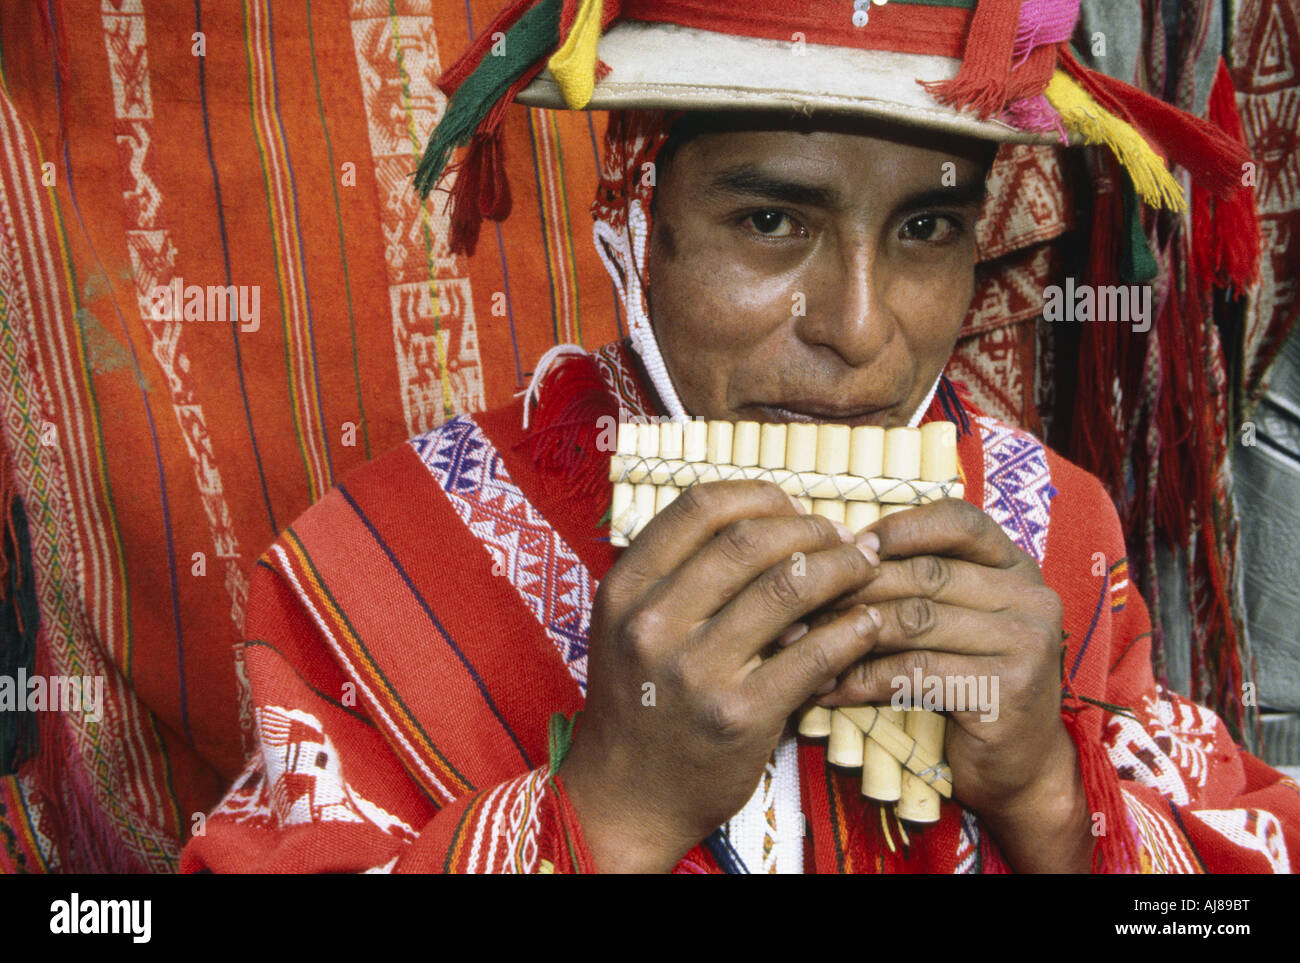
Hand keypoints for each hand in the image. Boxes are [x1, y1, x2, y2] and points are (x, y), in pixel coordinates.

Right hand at [559, 480, 880, 871]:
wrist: (624, 795)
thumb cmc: (638, 700)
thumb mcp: (629, 626)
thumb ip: (678, 574)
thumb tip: (769, 521)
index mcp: (625, 589)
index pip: (699, 508)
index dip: (758, 496)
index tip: (791, 506)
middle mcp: (653, 624)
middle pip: (751, 540)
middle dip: (811, 528)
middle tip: (841, 537)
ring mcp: (695, 671)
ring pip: (789, 587)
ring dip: (842, 567)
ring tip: (862, 568)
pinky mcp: (739, 716)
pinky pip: (815, 653)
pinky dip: (853, 628)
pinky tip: (868, 622)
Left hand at [818, 498, 1092, 871]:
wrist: (1018, 766)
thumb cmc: (967, 684)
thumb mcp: (948, 622)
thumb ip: (916, 584)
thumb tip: (831, 555)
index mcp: (1017, 567)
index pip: (959, 522)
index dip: (900, 528)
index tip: (849, 544)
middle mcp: (1031, 597)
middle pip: (926, 574)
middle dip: (853, 586)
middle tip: (797, 603)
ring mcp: (1026, 642)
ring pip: (915, 620)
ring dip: (847, 633)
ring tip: (799, 645)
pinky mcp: (1008, 688)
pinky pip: (915, 672)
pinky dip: (862, 678)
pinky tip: (826, 688)